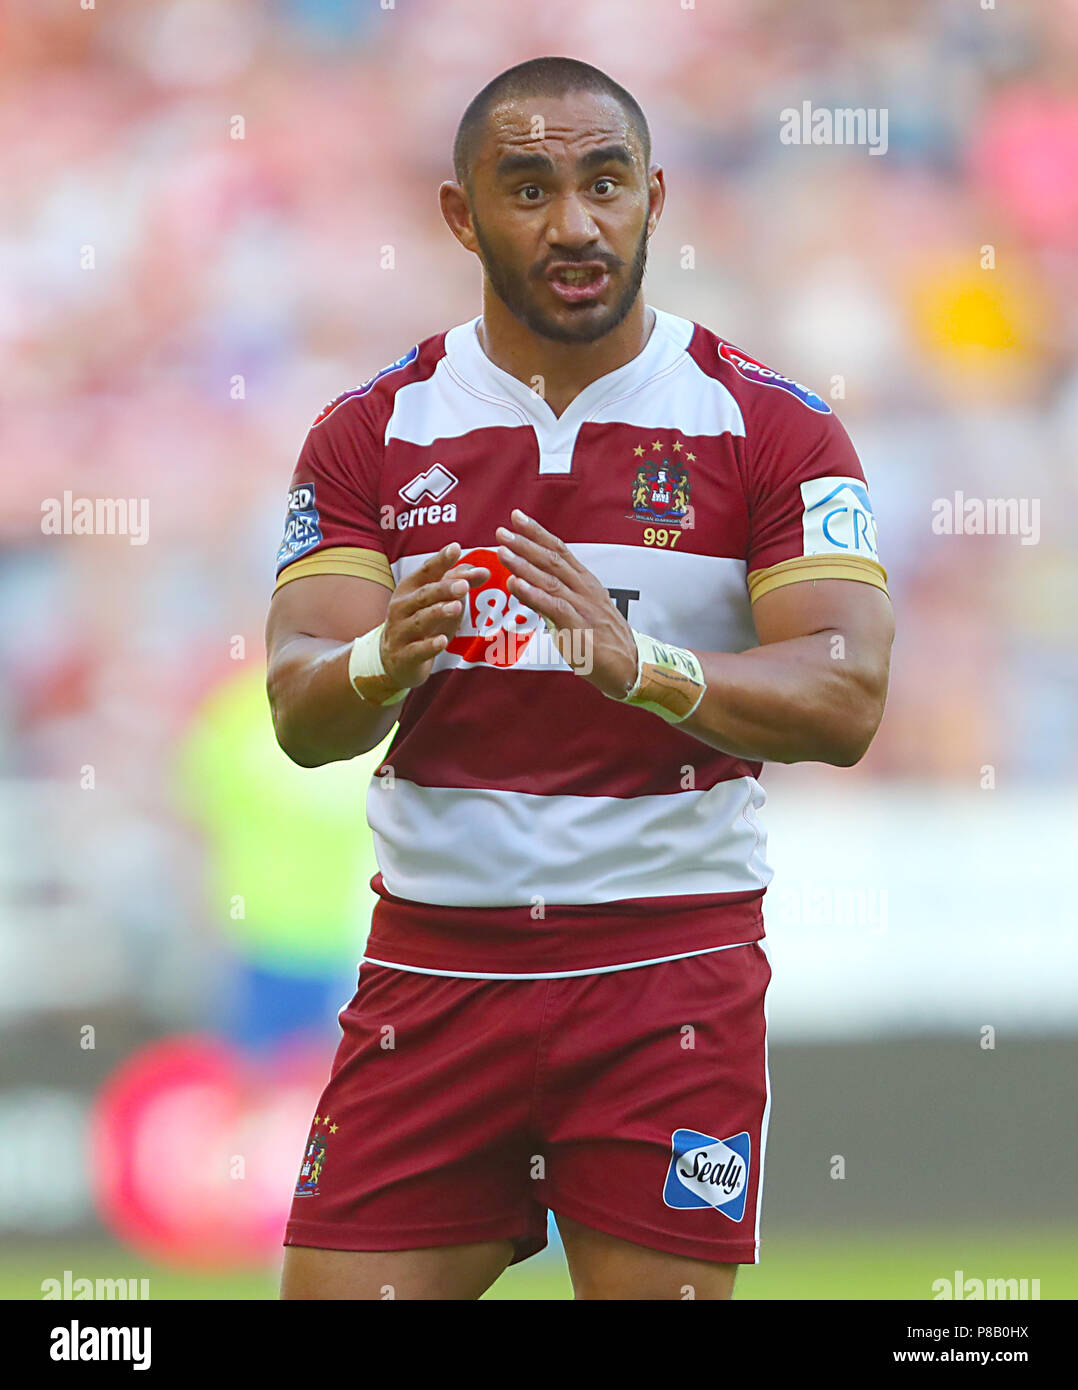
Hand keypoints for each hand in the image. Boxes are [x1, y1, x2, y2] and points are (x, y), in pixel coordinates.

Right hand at [381, 543, 489, 687]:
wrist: (394, 659)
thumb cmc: (421, 622)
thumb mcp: (438, 601)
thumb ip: (459, 584)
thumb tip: (485, 571)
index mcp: (410, 589)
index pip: (426, 571)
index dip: (440, 560)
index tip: (456, 548)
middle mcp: (401, 607)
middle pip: (423, 595)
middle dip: (443, 589)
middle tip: (463, 585)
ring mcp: (400, 631)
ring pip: (419, 620)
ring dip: (438, 613)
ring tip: (457, 607)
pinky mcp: (404, 655)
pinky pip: (417, 649)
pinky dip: (429, 645)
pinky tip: (442, 641)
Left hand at [496, 510, 637, 698]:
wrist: (632, 667)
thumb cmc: (605, 641)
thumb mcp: (582, 611)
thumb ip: (556, 597)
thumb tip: (527, 585)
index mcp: (586, 582)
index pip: (560, 551)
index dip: (538, 533)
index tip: (518, 517)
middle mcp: (585, 590)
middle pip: (553, 559)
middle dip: (526, 543)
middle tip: (502, 530)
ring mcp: (583, 607)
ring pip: (550, 580)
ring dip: (524, 565)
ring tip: (503, 552)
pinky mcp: (580, 628)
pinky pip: (554, 607)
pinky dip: (533, 594)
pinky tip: (516, 584)